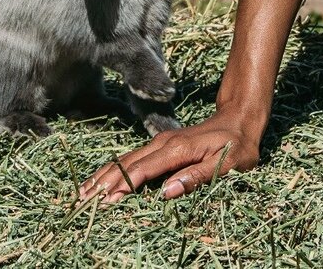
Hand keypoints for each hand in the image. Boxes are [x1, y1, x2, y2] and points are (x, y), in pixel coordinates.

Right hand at [79, 110, 260, 201]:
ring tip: (83, 193)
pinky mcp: (162, 146)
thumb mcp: (228, 164)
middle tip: (82, 202)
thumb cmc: (238, 144)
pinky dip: (115, 170)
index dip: (123, 186)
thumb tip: (166, 192)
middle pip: (126, 163)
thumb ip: (197, 176)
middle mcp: (163, 144)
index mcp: (177, 149)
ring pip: (126, 160)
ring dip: (104, 176)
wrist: (240, 119)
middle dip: (104, 182)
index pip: (143, 169)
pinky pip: (133, 159)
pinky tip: (104, 180)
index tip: (105, 202)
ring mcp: (161, 143)